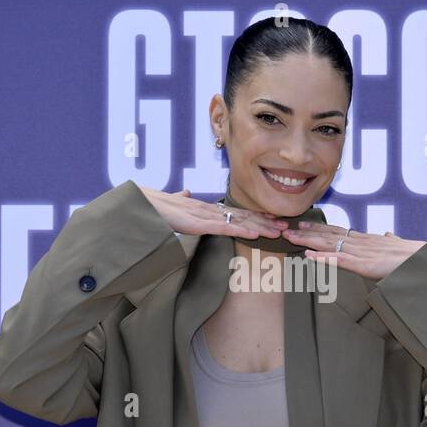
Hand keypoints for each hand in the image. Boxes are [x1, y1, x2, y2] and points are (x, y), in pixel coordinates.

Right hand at [139, 187, 288, 240]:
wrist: (142, 203)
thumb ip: (181, 200)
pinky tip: (255, 234)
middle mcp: (209, 210)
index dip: (254, 216)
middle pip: (242, 217)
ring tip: (278, 231)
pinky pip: (224, 229)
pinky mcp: (198, 224)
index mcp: (205, 208)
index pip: (235, 212)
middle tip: (284, 227)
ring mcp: (205, 216)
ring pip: (238, 222)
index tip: (271, 218)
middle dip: (264, 222)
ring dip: (260, 227)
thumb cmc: (155, 206)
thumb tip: (185, 192)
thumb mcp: (172, 204)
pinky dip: (241, 231)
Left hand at [282, 222, 426, 281]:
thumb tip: (389, 234)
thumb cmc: (413, 255)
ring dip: (308, 241)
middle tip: (285, 228)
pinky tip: (309, 256)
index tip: (303, 223)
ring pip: (329, 245)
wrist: (424, 260)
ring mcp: (361, 252)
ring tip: (290, 238)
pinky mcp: (364, 265)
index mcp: (366, 239)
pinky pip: (339, 261)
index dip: (318, 227)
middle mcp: (360, 242)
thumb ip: (390, 241)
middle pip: (327, 235)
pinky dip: (323, 258)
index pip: (337, 231)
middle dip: (305, 232)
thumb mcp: (398, 246)